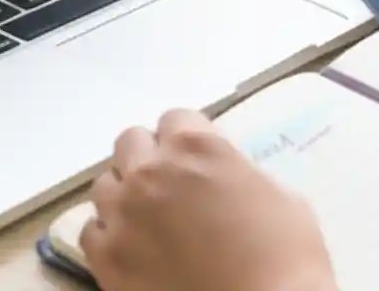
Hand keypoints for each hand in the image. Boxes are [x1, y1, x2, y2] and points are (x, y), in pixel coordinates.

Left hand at [80, 109, 336, 290]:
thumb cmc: (286, 257)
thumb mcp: (280, 197)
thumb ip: (238, 174)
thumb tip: (223, 178)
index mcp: (197, 147)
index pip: (176, 118)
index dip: (190, 138)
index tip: (199, 160)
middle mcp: (151, 172)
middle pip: (131, 142)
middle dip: (150, 157)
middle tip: (172, 184)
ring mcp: (123, 215)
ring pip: (105, 184)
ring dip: (126, 193)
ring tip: (149, 218)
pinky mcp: (106, 259)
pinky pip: (91, 231)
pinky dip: (110, 235)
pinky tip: (135, 249)